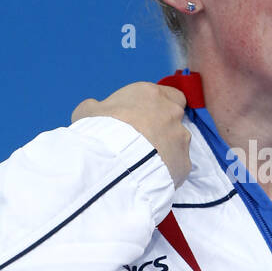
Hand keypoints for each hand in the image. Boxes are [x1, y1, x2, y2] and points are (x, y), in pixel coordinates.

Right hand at [71, 82, 190, 187]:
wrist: (111, 164)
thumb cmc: (98, 131)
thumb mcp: (87, 112)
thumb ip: (97, 107)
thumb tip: (95, 109)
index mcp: (150, 94)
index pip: (170, 95)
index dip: (159, 107)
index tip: (146, 118)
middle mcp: (171, 112)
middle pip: (175, 118)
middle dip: (165, 128)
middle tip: (145, 141)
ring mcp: (181, 138)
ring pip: (178, 143)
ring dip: (166, 150)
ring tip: (144, 163)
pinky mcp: (184, 163)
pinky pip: (178, 166)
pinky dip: (167, 171)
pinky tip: (150, 176)